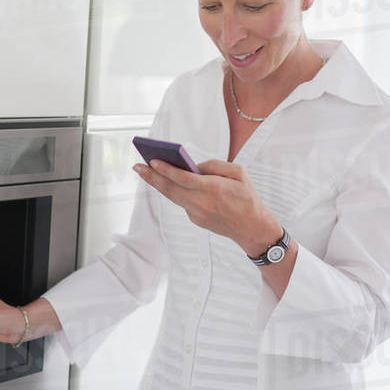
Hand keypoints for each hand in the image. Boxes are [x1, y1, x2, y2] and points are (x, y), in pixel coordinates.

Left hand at [133, 158, 282, 255]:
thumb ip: (215, 166)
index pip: (184, 178)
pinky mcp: (195, 219)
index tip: (152, 160)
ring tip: (143, 171)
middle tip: (137, 166)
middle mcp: (202, 203)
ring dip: (156, 184)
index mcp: (213, 189)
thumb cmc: (247, 197)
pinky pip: (182, 202)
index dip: (166, 170)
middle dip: (152, 177)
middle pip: (171, 189)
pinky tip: (165, 182)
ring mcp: (197, 213)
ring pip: (172, 196)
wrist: (252, 228)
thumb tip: (194, 166)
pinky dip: (173, 191)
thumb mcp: (238, 173)